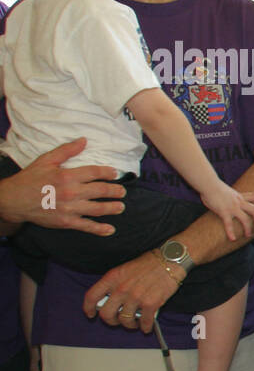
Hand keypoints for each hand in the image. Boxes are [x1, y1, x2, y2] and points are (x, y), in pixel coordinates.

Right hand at [0, 138, 124, 234]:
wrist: (13, 200)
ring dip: (112, 208)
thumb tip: (84, 140)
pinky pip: (86, 226)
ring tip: (121, 207)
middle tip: (122, 192)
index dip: (108, 173)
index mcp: (67, 176)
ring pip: (98, 209)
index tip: (116, 174)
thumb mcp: (46, 160)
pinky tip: (110, 229)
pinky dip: (100, 229)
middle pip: (101, 191)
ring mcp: (69, 208)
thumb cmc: (30, 179)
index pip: (95, 173)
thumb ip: (66, 150)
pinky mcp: (66, 222)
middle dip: (115, 191)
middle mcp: (71, 192)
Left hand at [83, 250, 180, 333]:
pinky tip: (147, 327)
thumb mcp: (124, 269)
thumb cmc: (149, 264)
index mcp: (112, 278)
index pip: (91, 296)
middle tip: (117, 321)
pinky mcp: (150, 304)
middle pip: (106, 314)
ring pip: (125, 320)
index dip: (88, 308)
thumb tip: (111, 301)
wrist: (170, 260)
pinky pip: (144, 322)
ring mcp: (135, 297)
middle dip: (111, 321)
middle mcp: (121, 289)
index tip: (91, 314)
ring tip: (134, 323)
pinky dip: (145, 327)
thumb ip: (115, 284)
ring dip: (130, 325)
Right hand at [200, 182, 253, 240]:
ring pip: (245, 219)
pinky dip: (231, 232)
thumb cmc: (213, 186)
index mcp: (239, 196)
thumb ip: (229, 196)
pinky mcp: (224, 211)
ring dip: (248, 228)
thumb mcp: (226, 191)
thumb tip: (226, 200)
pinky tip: (232, 238)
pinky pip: (229, 224)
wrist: (208, 184)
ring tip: (248, 235)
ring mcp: (232, 207)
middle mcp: (238, 201)